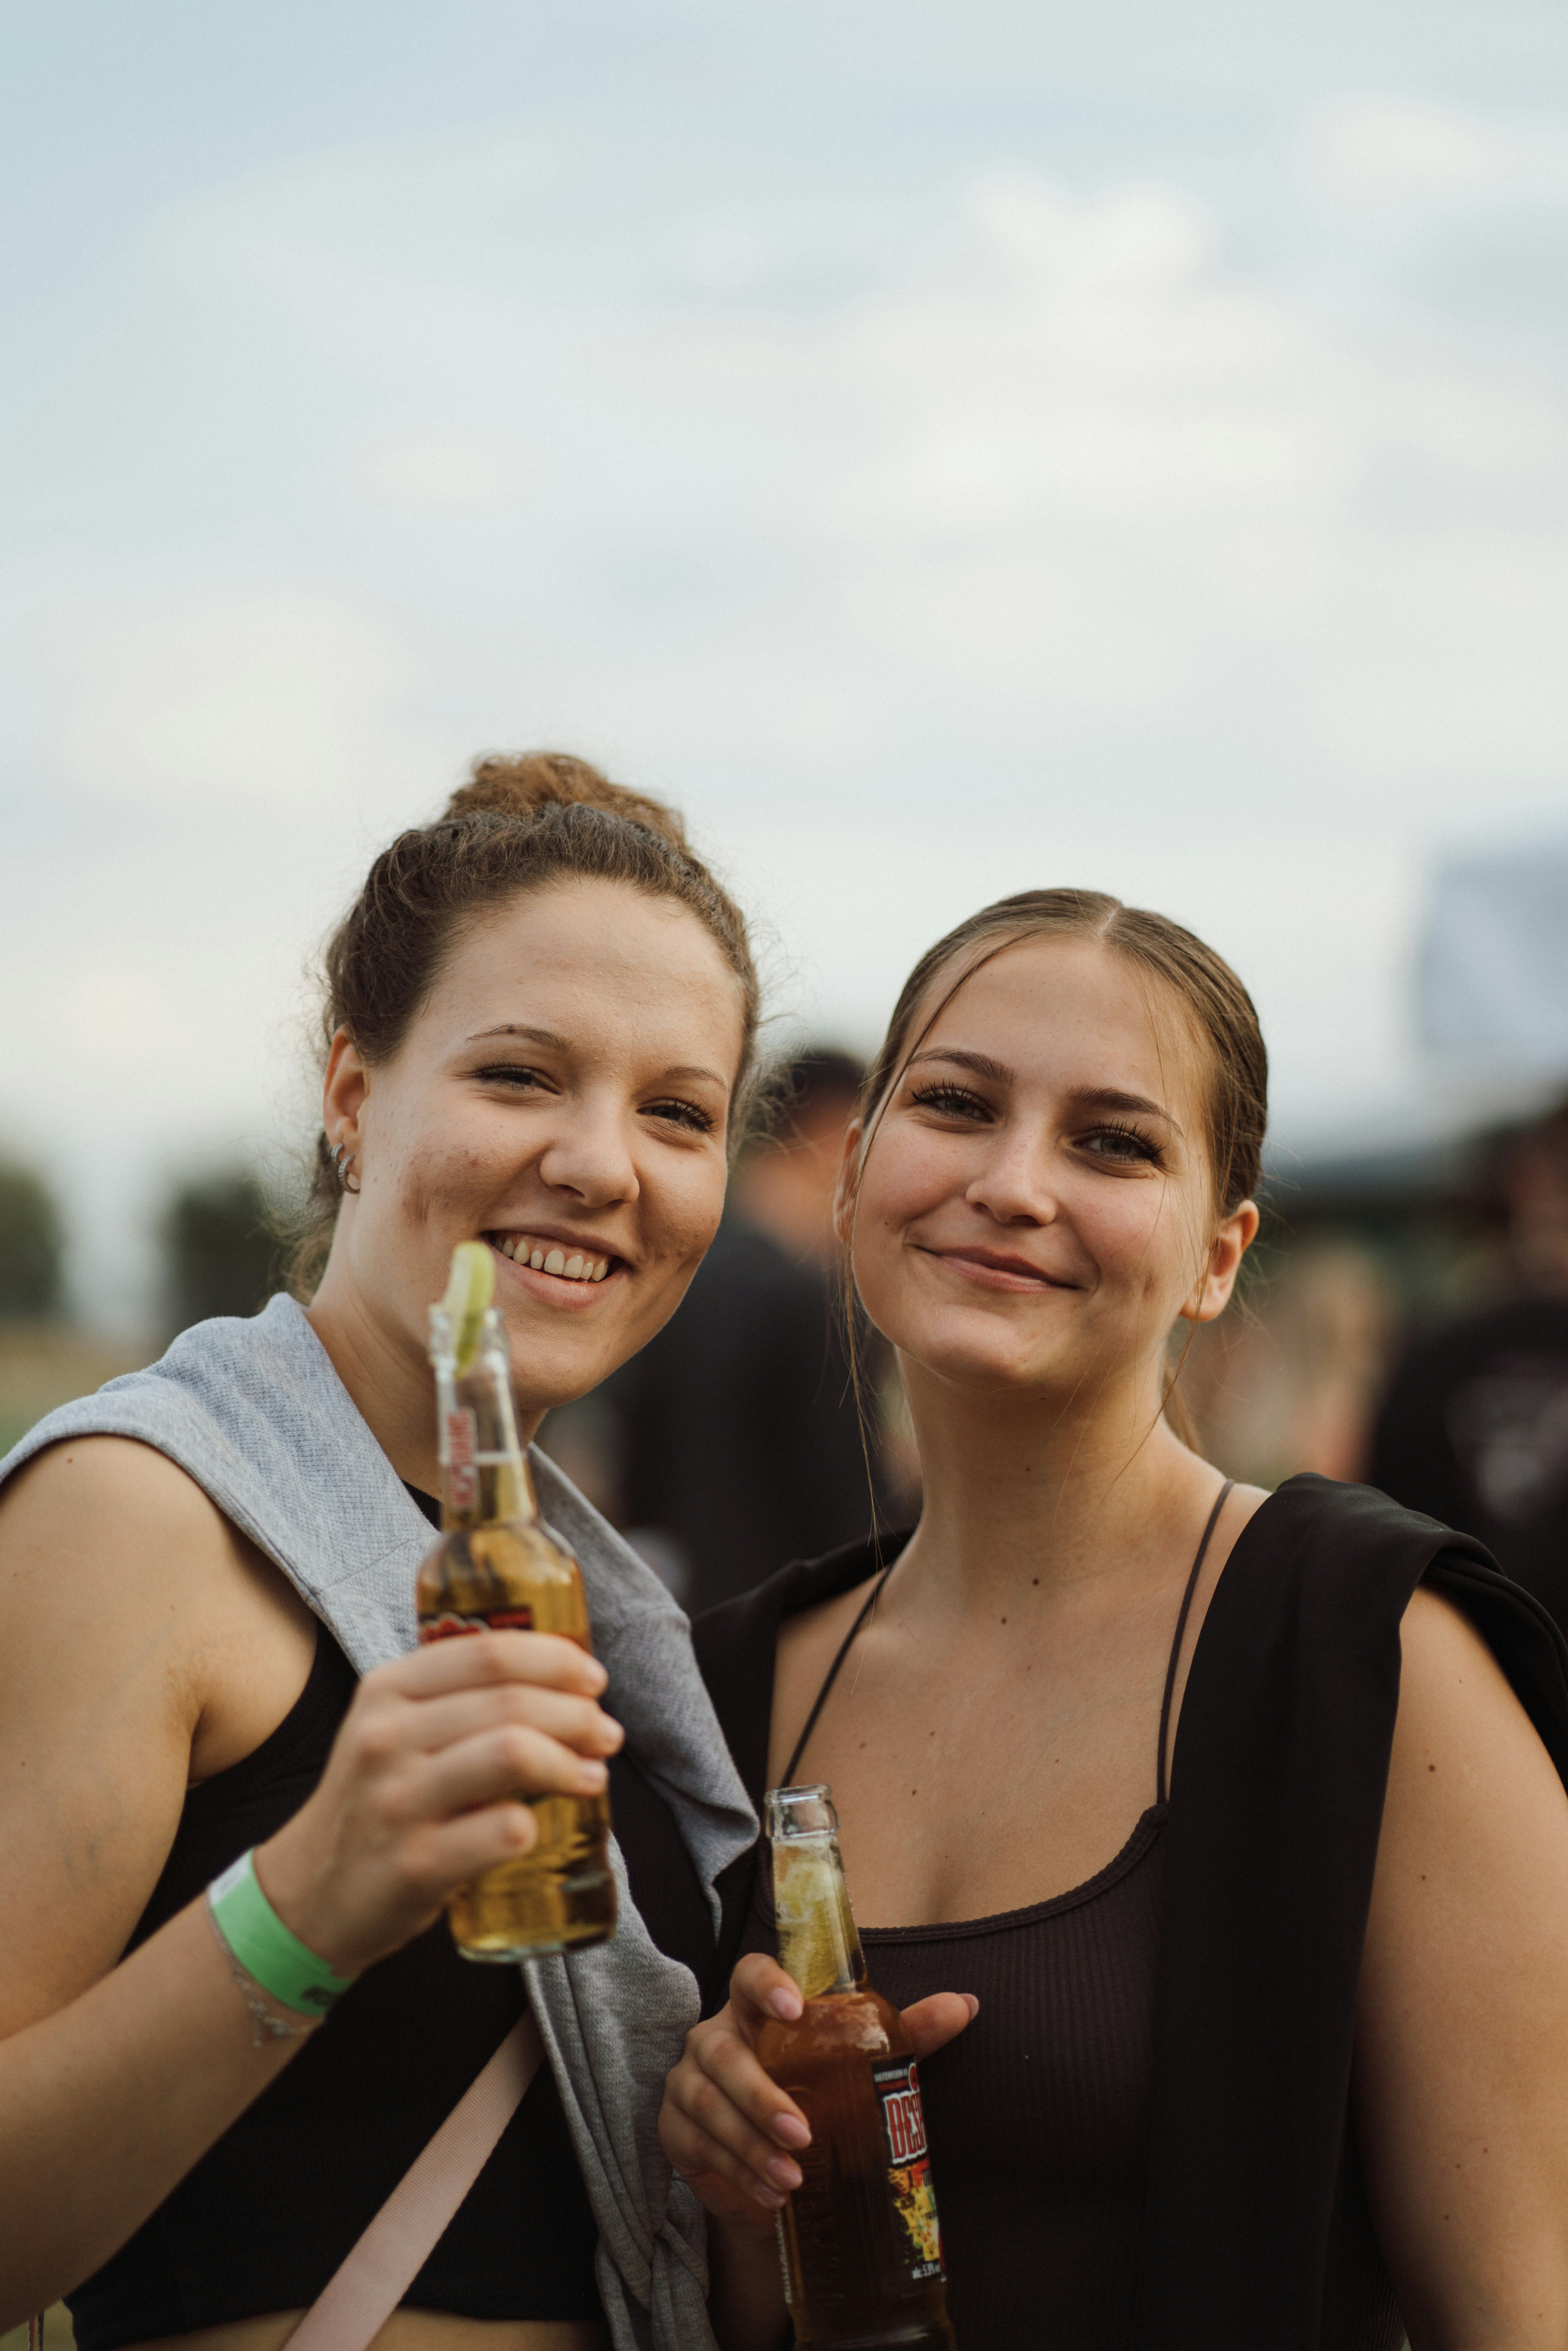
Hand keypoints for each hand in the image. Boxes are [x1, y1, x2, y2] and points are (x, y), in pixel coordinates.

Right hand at [255, 1630, 622, 1974]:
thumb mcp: (393, 1728)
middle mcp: (386, 1738)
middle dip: (577, 1714)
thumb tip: (560, 1678)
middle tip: (606, 1732)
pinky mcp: (416, 1865)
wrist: (311, 1894)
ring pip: (512, 1754)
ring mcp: (398, 1802)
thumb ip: (457, 1696)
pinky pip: (503, 1829)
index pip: (488, 1652)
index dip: (554, 1659)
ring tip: (593, 1773)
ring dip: (570, 1761)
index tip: (592, 1678)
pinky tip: (541, 1826)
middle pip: (510, 1703)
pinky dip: (535, 1824)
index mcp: (387, 1690)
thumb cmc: (375, 1801)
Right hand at [659, 1952, 976, 2238]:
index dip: (767, 1984)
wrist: (774, 2168)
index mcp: (756, 2009)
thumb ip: (909, 2034)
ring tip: (793, 2179)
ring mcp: (688, 2081)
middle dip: (762, 2095)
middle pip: (724, 2052)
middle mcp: (715, 2037)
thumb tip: (967, 2004)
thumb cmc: (819, 2098)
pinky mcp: (676, 2127)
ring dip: (750, 2143)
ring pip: (708, 2101)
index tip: (794, 2008)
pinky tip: (770, 2194)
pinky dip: (735, 2170)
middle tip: (803, 2132)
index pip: (748, 1974)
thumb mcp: (863, 2065)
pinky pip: (697, 2143)